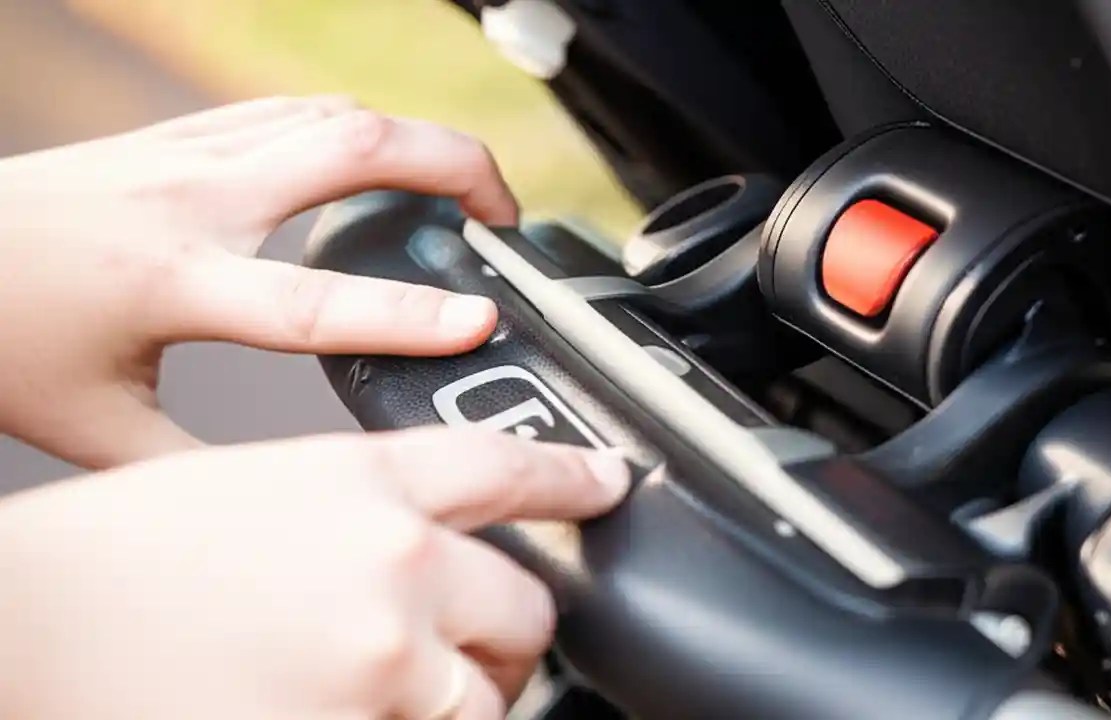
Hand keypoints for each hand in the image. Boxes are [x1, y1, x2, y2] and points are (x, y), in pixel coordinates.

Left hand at [0, 96, 518, 467]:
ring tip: (460, 184)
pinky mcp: (175, 138)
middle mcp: (187, 200)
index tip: (481, 319)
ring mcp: (183, 156)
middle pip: (351, 149)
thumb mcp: (97, 428)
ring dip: (412, 140)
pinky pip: (292, 113)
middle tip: (501, 214)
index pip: (314, 300)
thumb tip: (277, 495)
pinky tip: (377, 158)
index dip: (409, 311)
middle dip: (451, 167)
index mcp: (170, 283)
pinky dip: (356, 129)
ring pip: (330, 116)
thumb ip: (199, 463)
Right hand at [0, 427, 629, 719]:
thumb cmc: (117, 563)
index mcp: (362, 483)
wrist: (31, 631)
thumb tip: (433, 534)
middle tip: (466, 643)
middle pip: (525, 602)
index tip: (607, 484)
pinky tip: (338, 711)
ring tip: (386, 695)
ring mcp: (380, 666)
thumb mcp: (258, 490)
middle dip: (506, 632)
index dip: (573, 475)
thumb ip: (360, 504)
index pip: (507, 466)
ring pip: (487, 699)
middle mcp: (389, 567)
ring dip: (459, 701)